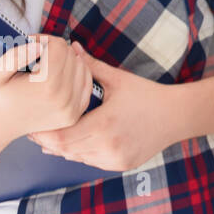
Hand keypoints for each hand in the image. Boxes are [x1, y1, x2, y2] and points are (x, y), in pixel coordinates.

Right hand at [0, 35, 93, 142]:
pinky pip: (87, 83)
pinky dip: (77, 73)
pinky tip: (61, 73)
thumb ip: (15, 56)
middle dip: (55, 49)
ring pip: (82, 66)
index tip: (32, 42)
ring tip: (45, 66)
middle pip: (71, 55)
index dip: (45, 39)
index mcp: (46, 86)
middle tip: (37, 54)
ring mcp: (71, 108)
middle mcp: (64, 98)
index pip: (60, 46)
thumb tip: (38, 46)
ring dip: (67, 61)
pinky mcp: (74, 114)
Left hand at [28, 48, 177, 171]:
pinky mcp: (121, 165)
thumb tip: (70, 47)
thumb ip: (91, 66)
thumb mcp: (119, 79)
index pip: (60, 138)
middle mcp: (108, 146)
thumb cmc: (147, 94)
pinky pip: (92, 161)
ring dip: (66, 147)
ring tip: (58, 133)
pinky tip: (83, 139)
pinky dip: (83, 152)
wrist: (178, 115)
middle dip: (50, 141)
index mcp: (104, 124)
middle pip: (65, 150)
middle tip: (39, 129)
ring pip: (77, 158)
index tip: (35, 124)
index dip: (43, 134)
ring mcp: (115, 158)